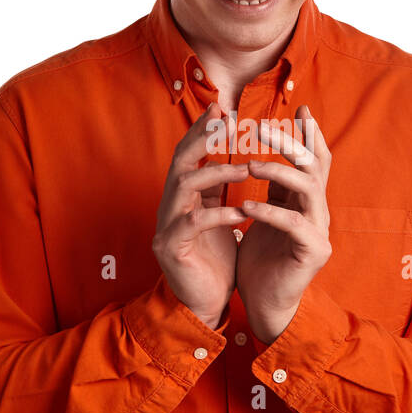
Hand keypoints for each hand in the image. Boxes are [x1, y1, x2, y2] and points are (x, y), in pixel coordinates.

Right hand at [152, 101, 248, 326]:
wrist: (203, 303)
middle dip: (203, 138)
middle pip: (180, 160)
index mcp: (183, 197)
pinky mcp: (171, 249)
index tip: (224, 108)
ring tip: (245, 169)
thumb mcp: (217, 217)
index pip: (189, 153)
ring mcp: (167, 226)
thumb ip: (217, 190)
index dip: (205, 130)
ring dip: (215, 172)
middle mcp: (170, 206)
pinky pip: (192, 224)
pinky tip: (241, 213)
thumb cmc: (212, 259)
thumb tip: (229, 157)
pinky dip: (217, 215)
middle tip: (228, 122)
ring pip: (183, 186)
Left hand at [236, 105, 332, 342]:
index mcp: (306, 201)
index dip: (310, 133)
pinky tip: (247, 206)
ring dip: (280, 171)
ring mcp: (319, 231)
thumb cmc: (262, 260)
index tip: (300, 107)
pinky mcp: (312, 253)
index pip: (315, 158)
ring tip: (251, 164)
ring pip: (310, 188)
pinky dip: (270, 212)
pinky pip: (294, 224)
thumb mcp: (266, 214)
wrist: (265, 304)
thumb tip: (265, 153)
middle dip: (292, 142)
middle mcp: (318, 211)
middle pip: (315, 165)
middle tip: (265, 126)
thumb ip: (272, 188)